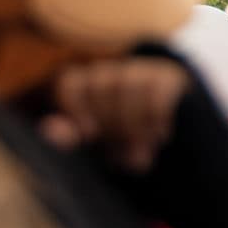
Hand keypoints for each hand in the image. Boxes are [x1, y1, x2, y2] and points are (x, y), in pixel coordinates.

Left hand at [40, 57, 191, 170]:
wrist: (177, 150)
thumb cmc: (123, 151)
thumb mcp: (96, 152)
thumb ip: (71, 140)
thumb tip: (50, 127)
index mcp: (87, 88)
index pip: (72, 82)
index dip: (76, 106)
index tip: (89, 135)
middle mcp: (113, 73)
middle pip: (101, 84)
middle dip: (111, 124)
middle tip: (122, 157)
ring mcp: (143, 70)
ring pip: (129, 87)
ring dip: (134, 126)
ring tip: (141, 155)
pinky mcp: (170, 77)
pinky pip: (157, 92)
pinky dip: (156, 118)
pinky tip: (161, 136)